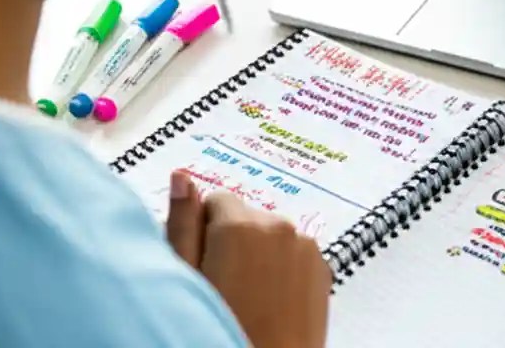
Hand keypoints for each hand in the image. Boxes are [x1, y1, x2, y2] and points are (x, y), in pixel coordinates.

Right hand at [167, 171, 331, 347]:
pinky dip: (282, 267)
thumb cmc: (222, 327)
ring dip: (258, 253)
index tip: (203, 263)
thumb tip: (182, 176)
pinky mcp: (322, 266)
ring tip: (248, 296)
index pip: (214, 200)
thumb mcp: (187, 277)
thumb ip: (182, 223)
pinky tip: (271, 299)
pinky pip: (293, 251)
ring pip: (269, 234)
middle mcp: (277, 225)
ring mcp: (304, 245)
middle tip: (224, 284)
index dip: (202, 231)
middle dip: (231, 240)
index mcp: (239, 224)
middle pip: (244, 216)